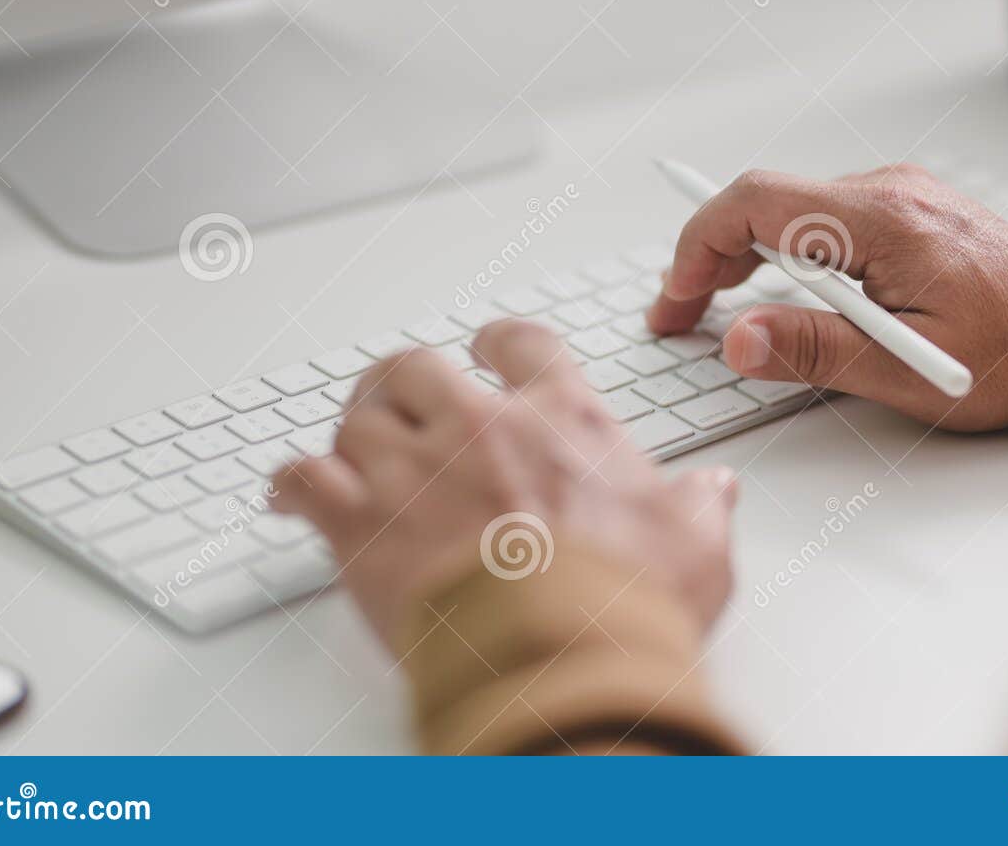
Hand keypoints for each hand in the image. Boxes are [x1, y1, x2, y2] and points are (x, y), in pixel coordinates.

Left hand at [270, 320, 738, 641]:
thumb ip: (700, 510)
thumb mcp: (695, 550)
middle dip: (406, 382)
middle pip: (418, 367)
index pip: (524, 344)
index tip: (492, 350)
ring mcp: (414, 470)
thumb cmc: (624, 606)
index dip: (502, 342)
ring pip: (357, 416)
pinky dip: (292, 485)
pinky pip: (303, 478)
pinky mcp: (360, 524)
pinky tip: (293, 495)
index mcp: (561, 420)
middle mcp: (481, 427)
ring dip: (353, 432)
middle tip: (403, 400)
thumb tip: (715, 492)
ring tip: (353, 451)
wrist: (558, 664)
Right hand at [647, 164, 1007, 430]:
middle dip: (710, 256)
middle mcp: (889, 194)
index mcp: (882, 222)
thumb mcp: (906, 369)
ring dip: (747, 254)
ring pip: (794, 211)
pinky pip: (828, 221)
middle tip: (680, 312)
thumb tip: (740, 339)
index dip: (698, 248)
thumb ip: (816, 352)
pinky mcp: (911, 217)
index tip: (675, 299)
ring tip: (718, 307)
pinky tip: (783, 295)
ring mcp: (901, 200)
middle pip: (766, 203)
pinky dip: (787, 253)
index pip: (756, 204)